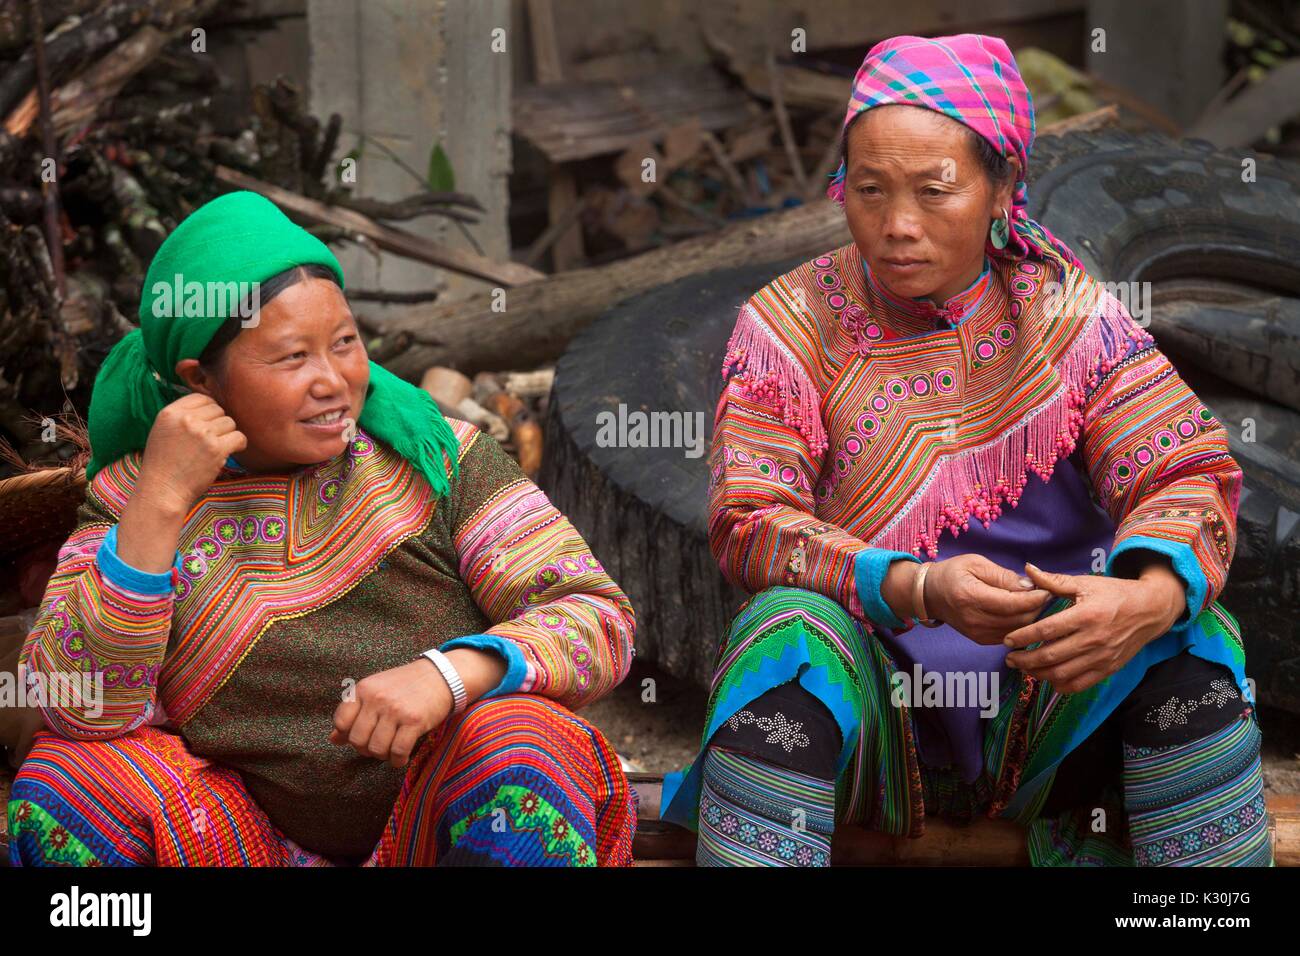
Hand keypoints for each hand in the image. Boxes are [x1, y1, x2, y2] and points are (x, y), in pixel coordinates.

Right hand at [136, 393, 246, 516]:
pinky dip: (239, 445)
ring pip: (230, 422)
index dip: (209, 411)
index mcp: (170, 412)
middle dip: (218, 424)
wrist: (163, 491)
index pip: (202, 398)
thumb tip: (210, 405)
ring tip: (215, 449)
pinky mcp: (216, 449)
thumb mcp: (163, 431)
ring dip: (227, 435)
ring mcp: (202, 433)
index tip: (207, 425)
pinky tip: (230, 452)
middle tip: (211, 441)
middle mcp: (186, 419)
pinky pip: (239, 437)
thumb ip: (182, 416)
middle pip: (218, 409)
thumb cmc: (163, 464)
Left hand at [330, 659, 453, 767]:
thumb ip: (354, 713)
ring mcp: (395, 710)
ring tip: (391, 750)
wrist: (441, 676)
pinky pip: (398, 751)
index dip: (348, 735)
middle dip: (366, 749)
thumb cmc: (406, 686)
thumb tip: (333, 739)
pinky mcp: (414, 721)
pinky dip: (398, 760)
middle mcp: (377, 698)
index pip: (341, 722)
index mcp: (363, 689)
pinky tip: (401, 757)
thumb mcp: (375, 691)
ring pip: (377, 748)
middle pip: (358, 740)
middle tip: (378, 745)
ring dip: (383, 755)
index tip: (363, 735)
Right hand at [922, 554, 1052, 644]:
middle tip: (1046, 595)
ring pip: (1017, 631)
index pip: (1011, 604)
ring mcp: (977, 633)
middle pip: (1018, 620)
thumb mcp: (976, 564)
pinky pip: (1010, 636)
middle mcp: (974, 619)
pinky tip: (1024, 613)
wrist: (930, 595)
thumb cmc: (952, 573)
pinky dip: (1021, 626)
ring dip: (1032, 618)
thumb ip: (1003, 576)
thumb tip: (1030, 586)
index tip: (1049, 590)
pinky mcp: (981, 640)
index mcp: (971, 597)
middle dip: (1037, 608)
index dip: (1034, 599)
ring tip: (1037, 603)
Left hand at [1001, 562, 1185, 694]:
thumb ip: (1054, 581)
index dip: (1023, 637)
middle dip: (1025, 659)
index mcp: (1086, 615)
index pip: (1047, 630)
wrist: (1152, 610)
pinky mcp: (1108, 669)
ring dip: (1038, 674)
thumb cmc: (1116, 593)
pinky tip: (1047, 677)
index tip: (1007, 640)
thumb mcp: (1086, 583)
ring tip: (1024, 667)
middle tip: (1009, 658)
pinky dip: (1060, 685)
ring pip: (1063, 674)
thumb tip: (1028, 569)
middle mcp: (1094, 639)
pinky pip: (1080, 684)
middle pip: (1051, 656)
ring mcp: (1102, 657)